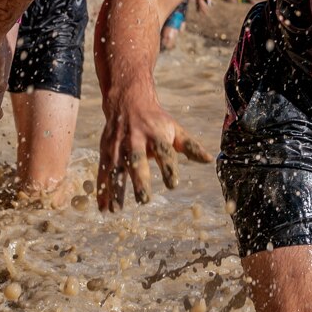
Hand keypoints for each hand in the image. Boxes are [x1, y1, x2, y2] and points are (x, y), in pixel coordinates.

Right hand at [96, 82, 210, 210]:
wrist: (128, 101)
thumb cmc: (156, 121)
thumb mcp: (174, 129)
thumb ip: (190, 146)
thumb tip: (209, 160)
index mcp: (156, 134)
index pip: (164, 152)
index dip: (168, 167)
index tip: (173, 184)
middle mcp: (135, 140)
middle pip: (137, 160)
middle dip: (139, 180)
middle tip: (144, 200)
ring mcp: (118, 146)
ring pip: (116, 169)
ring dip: (116, 189)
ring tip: (117, 210)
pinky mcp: (105, 151)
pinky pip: (103, 172)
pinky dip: (102, 190)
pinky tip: (103, 208)